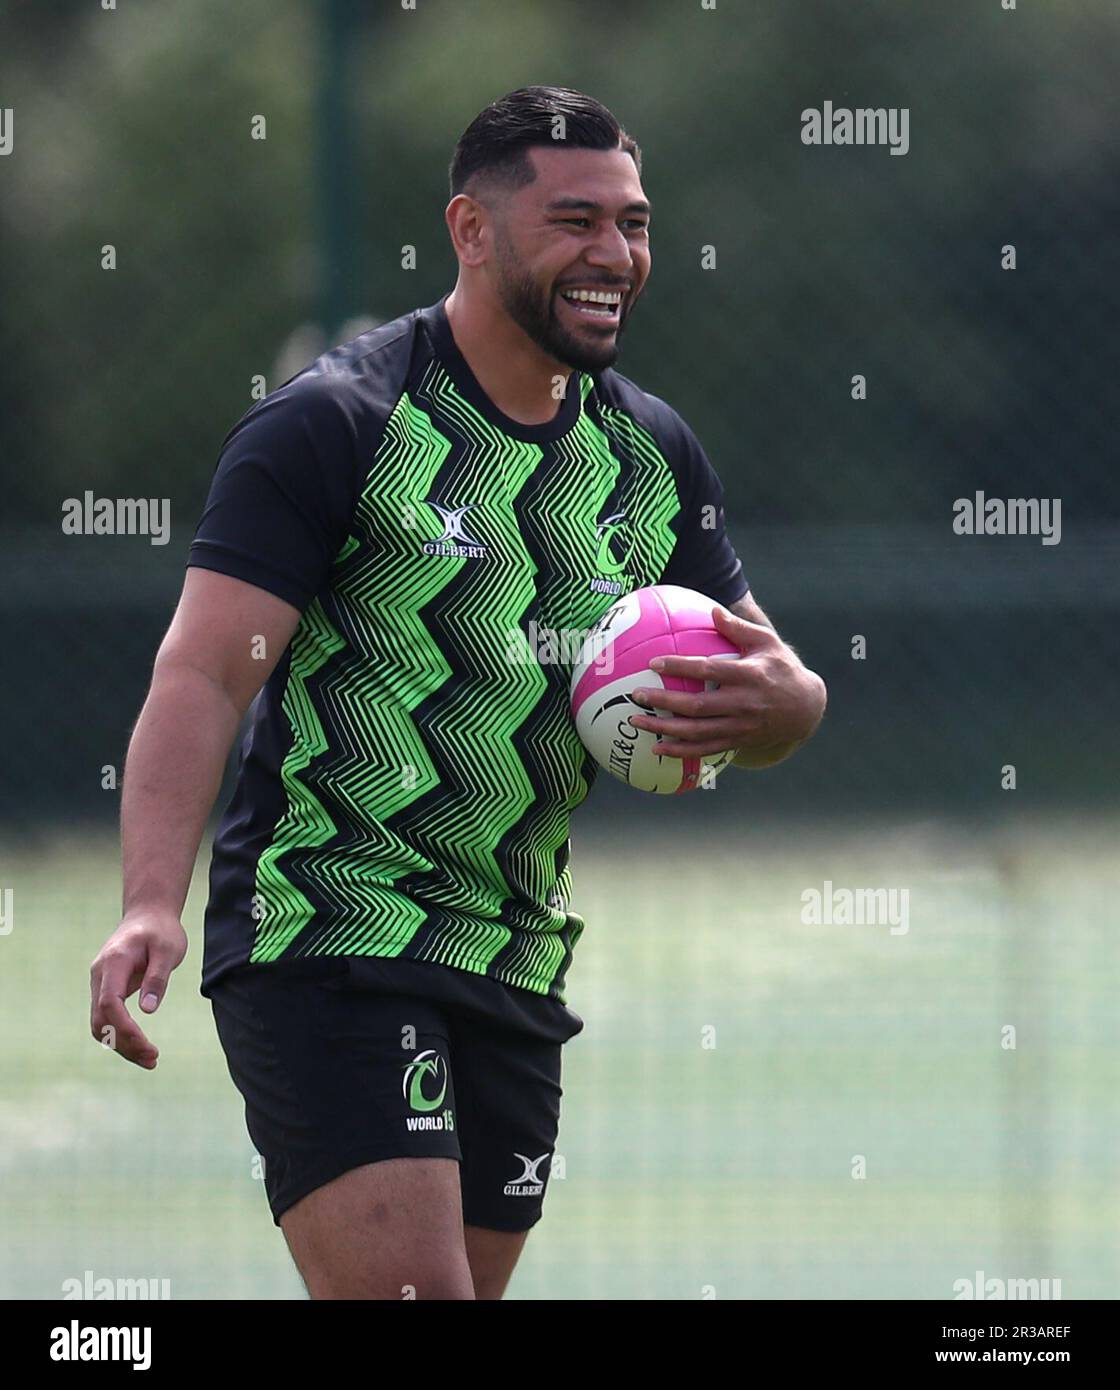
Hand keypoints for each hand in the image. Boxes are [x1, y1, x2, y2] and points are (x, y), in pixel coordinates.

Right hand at [89, 911, 187, 1068]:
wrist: (148, 915)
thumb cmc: (161, 931)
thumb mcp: (168, 949)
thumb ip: (157, 977)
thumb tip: (148, 1009)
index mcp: (114, 962)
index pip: (110, 1003)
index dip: (125, 1028)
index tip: (147, 1045)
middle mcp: (100, 975)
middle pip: (101, 1019)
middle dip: (124, 1043)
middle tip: (153, 1059)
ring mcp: (99, 983)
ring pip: (100, 1023)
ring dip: (121, 1044)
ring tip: (150, 1059)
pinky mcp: (105, 989)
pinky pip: (106, 1018)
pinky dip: (120, 1035)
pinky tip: (140, 1047)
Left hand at [628, 605, 825, 762]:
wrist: (805, 708)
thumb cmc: (781, 668)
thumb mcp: (767, 642)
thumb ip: (739, 628)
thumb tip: (713, 609)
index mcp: (748, 675)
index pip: (708, 671)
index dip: (680, 667)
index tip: (654, 663)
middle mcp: (743, 704)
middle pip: (697, 706)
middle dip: (664, 702)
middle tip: (636, 694)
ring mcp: (740, 726)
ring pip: (697, 732)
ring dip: (664, 729)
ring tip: (637, 721)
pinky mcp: (737, 741)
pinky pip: (705, 749)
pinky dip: (680, 751)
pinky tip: (657, 747)